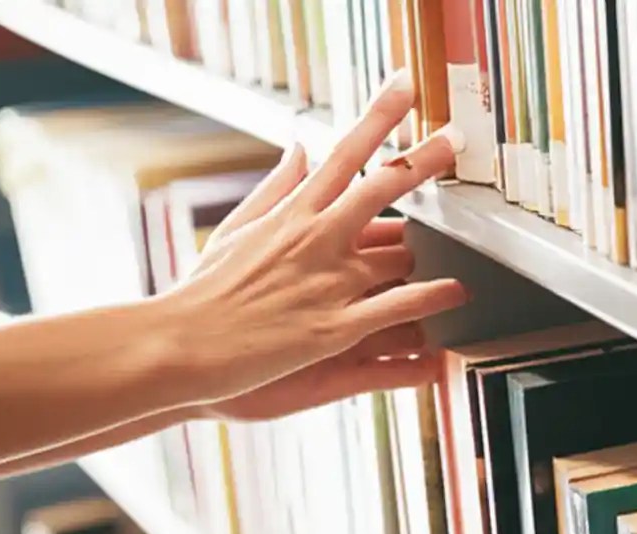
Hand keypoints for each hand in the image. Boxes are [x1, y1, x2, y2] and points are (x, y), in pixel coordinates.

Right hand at [156, 67, 466, 407]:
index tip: (405, 86)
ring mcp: (328, 282)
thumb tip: (301, 146)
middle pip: (383, 186)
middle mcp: (316, 238)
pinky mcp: (334, 328)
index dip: (379, 115)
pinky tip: (455, 292)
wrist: (180, 343)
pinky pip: (396, 307)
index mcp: (293, 212)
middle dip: (424, 158)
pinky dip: (430, 297)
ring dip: (430, 250)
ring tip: (456, 250)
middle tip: (455, 139)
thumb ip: (276, 187)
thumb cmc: (204, 290)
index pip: (345, 151)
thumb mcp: (236, 227)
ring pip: (400, 251)